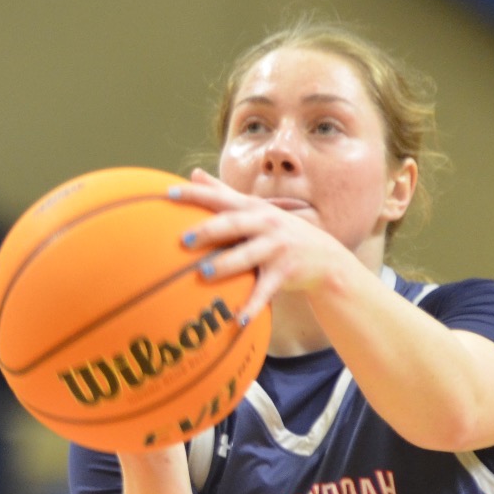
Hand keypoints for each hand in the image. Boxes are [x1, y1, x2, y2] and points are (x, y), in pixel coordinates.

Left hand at [170, 168, 365, 325]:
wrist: (324, 256)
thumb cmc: (277, 231)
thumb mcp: (254, 208)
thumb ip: (223, 192)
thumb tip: (194, 173)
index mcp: (252, 208)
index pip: (220, 197)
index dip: (195, 194)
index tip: (169, 193)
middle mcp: (265, 224)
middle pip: (233, 224)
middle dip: (209, 230)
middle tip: (184, 240)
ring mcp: (276, 248)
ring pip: (247, 256)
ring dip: (225, 265)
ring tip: (203, 274)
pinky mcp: (284, 272)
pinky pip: (265, 291)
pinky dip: (252, 306)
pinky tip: (238, 320)